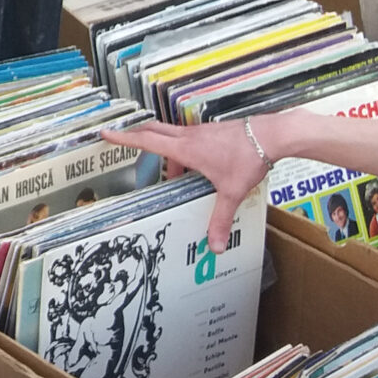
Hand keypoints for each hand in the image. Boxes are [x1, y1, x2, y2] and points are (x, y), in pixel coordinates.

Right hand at [101, 119, 268, 252]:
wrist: (271, 136)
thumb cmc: (248, 158)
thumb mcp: (231, 192)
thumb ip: (220, 219)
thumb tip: (214, 245)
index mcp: (186, 148)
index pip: (148, 141)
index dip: (125, 138)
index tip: (107, 133)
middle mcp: (190, 136)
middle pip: (155, 131)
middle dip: (138, 137)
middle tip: (126, 144)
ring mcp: (201, 131)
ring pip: (174, 137)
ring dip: (168, 152)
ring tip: (175, 177)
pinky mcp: (213, 132)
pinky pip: (190, 139)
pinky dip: (185, 151)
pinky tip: (198, 169)